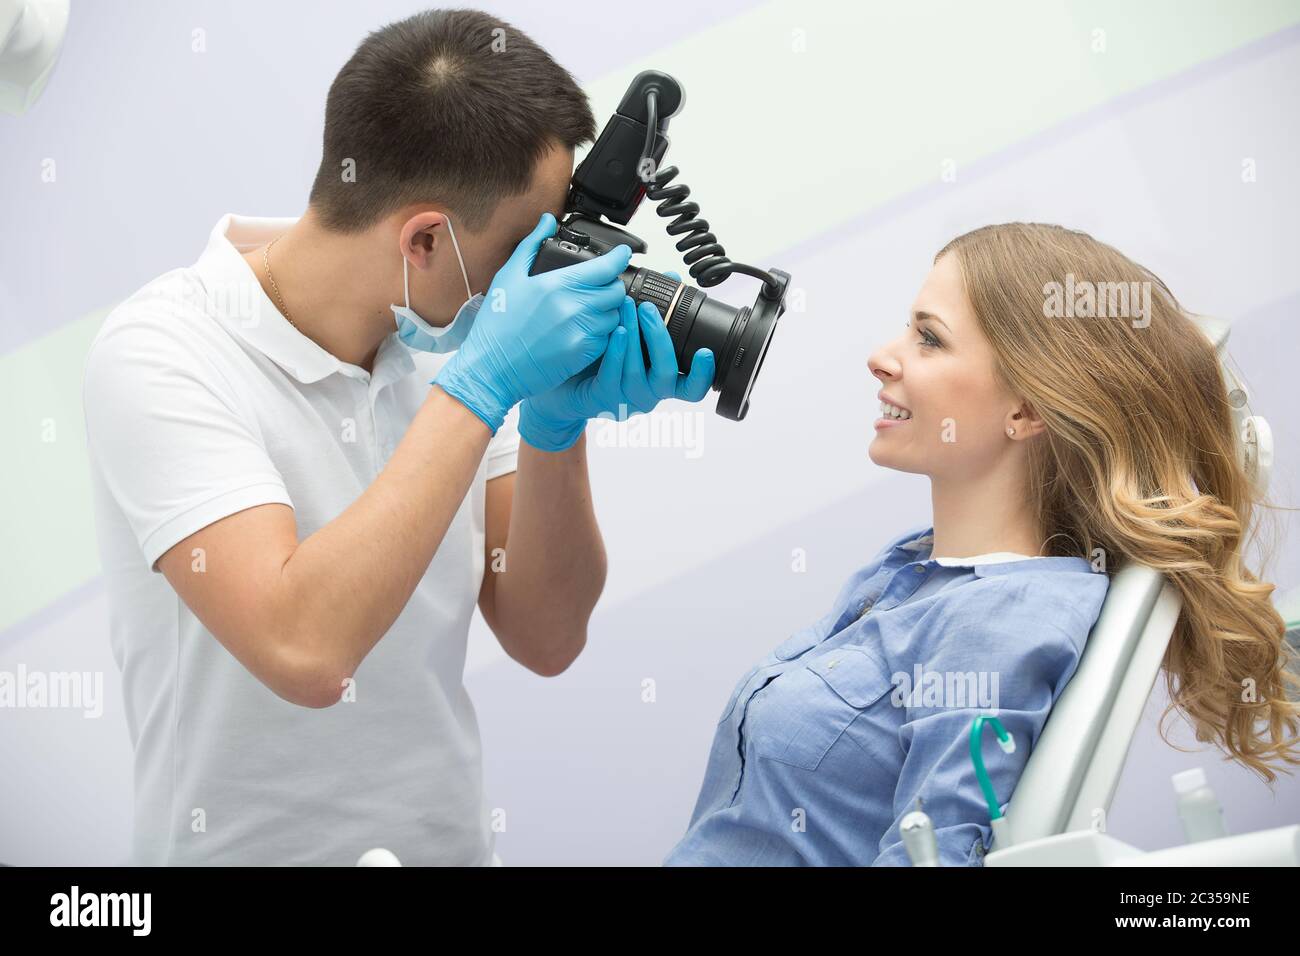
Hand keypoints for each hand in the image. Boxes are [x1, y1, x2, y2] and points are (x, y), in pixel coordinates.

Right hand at [433, 213, 631, 432]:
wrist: (492, 368)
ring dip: (609, 309)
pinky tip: (583, 330)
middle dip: (612, 284)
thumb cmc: (498, 325)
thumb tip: (548, 220)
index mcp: (557, 284)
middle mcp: (574, 308)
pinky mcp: (584, 355)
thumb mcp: (509, 277)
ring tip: (589, 309)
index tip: (622, 253)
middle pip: (616, 290)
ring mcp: (582, 333)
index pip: (606, 266)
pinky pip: (608, 338)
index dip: (620, 256)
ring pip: (616, 315)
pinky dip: (602, 332)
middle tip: (600, 285)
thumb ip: (532, 244)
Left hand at [517, 287, 715, 451]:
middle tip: (650, 309)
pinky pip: (613, 377)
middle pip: (668, 376)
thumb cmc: (597, 358)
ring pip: (639, 374)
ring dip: (636, 337)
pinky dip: (617, 352)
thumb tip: (672, 276)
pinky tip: (615, 332)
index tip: (706, 351)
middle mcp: (648, 393)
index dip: (703, 374)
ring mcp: (625, 399)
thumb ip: (651, 310)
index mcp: (660, 379)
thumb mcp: (628, 331)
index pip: (691, 387)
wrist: (560, 384)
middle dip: (660, 339)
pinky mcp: (602, 400)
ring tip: (629, 309)